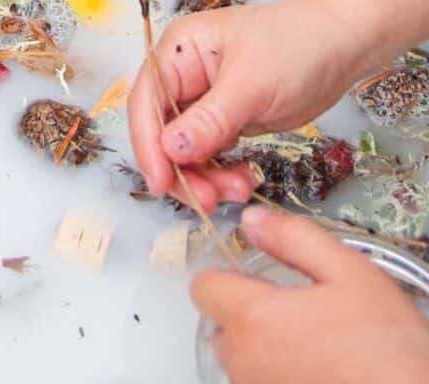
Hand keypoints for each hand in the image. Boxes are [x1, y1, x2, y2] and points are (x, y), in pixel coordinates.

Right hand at [127, 0, 362, 212]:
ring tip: (240, 189)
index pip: (147, 100)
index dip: (148, 144)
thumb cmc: (297, 47)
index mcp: (180, 50)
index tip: (161, 184)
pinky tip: (245, 181)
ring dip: (205, 176)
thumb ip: (210, 119)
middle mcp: (185, 73)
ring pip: (185, 149)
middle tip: (209, 200)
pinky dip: (221, 173)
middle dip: (181, 168)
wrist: (342, 44)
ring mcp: (205, 98)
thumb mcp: (252, 84)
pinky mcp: (226, 118)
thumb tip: (169, 148)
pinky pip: (210, 153)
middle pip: (162, 130)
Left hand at [194, 205, 428, 383]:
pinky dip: (277, 376)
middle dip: (244, 315)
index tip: (258, 278)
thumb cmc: (385, 341)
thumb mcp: (348, 271)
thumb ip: (293, 239)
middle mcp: (247, 363)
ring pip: (240, 364)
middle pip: (220, 328)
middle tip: (293, 311)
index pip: (204, 289)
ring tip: (311, 343)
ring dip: (261, 350)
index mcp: (255, 318)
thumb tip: (251, 220)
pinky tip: (316, 371)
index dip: (227, 277)